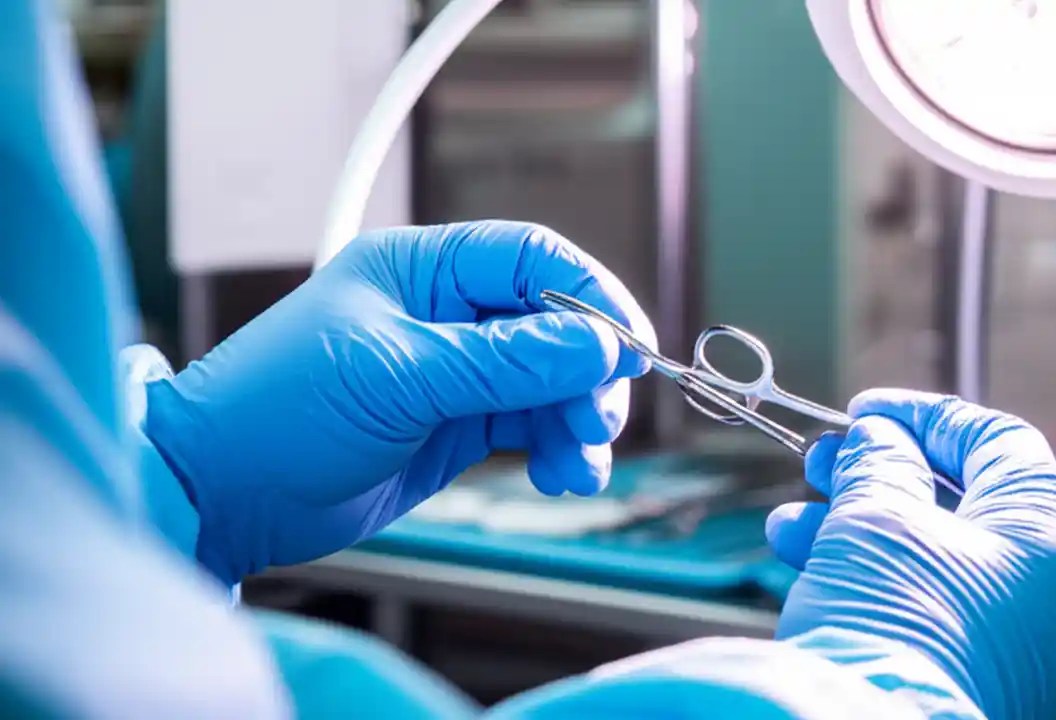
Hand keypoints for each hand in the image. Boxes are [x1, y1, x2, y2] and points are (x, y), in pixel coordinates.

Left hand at [145, 221, 654, 585]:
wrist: (225, 492)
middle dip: (587, 373)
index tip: (628, 346)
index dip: (590, 297)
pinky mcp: (458, 425)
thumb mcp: (398, 376)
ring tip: (577, 464)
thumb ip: (504, 363)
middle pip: (555, 326)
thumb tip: (595, 346)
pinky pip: (532, 426)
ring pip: (551, 383)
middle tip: (597, 420)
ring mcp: (456, 371)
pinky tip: (559, 474)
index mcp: (424, 269)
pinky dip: (557, 450)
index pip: (532, 260)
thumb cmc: (280, 410)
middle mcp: (447, 313)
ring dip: (577, 421)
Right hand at [765, 389, 1055, 719]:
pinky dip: (866, 579)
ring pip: (928, 560)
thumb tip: (880, 438)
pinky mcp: (965, 680)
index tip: (865, 411)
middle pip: (959, 504)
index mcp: (1045, 542)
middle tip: (819, 460)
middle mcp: (1042, 598)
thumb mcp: (877, 518)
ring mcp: (1008, 648)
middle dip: (877, 474)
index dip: (928, 416)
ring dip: (855, 526)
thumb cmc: (890, 623)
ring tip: (789, 522)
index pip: (1001, 444)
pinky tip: (802, 564)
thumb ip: (881, 461)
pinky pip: (918, 609)